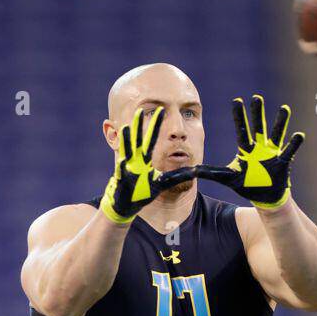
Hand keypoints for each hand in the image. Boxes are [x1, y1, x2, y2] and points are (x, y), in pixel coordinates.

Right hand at [100, 106, 194, 224]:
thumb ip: (178, 176)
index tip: (160, 111)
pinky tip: (121, 161)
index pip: (152, 139)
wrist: (127, 205)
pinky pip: (121, 173)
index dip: (156, 125)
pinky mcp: (122, 181)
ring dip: (126, 140)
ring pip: (126, 152)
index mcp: (145, 160)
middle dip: (138, 126)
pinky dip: (121, 167)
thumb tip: (195, 171)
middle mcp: (135, 161)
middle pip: (137, 140)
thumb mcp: (163, 183)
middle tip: (139, 110)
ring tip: (125, 127)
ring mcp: (127, 169)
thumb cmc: (143, 192)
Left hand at [196, 94, 304, 209]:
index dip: (239, 116)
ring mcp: (272, 153)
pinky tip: (299, 135)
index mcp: (246, 149)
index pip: (241, 129)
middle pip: (258, 127)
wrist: (264, 197)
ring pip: (276, 134)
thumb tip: (190, 171)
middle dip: (257, 113)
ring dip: (280, 122)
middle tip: (256, 98)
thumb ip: (208, 172)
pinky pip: (289, 151)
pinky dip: (294, 143)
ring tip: (284, 109)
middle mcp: (259, 147)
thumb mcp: (225, 178)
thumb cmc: (246, 185)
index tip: (237, 100)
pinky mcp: (282, 162)